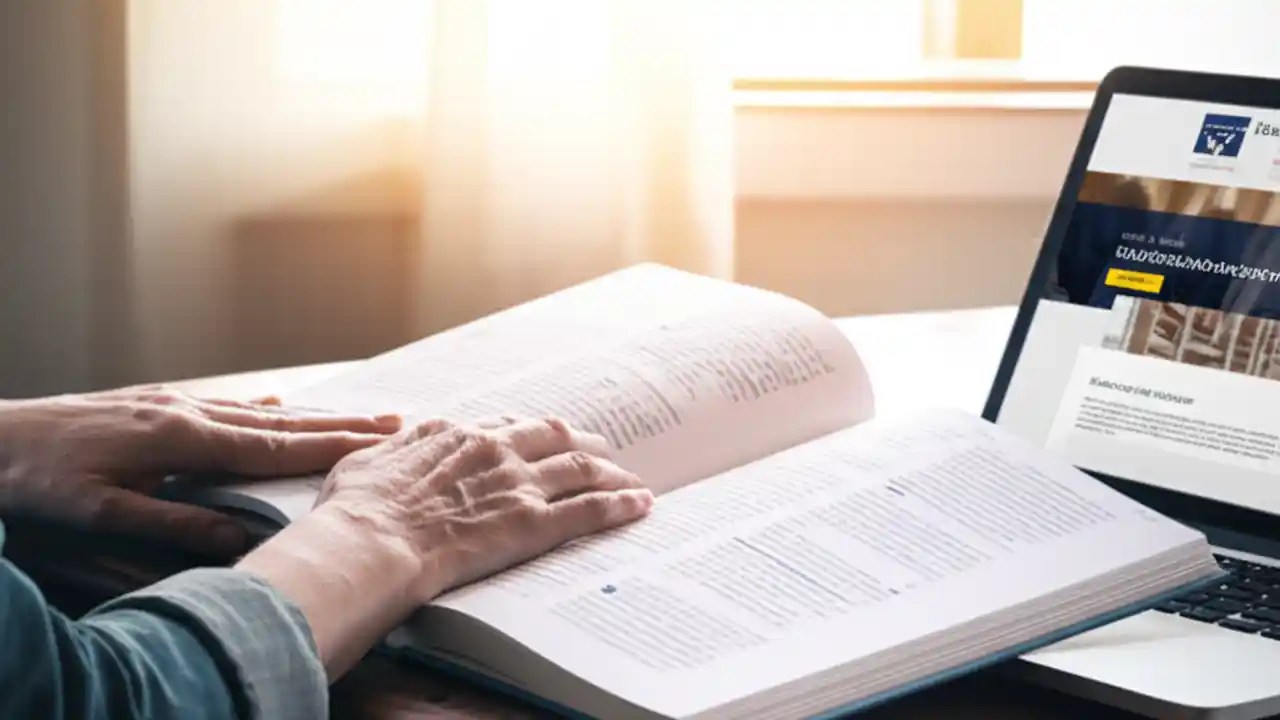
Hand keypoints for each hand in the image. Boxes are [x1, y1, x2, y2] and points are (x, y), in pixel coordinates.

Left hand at [0, 385, 400, 556]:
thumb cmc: (36, 480)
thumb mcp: (101, 514)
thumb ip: (173, 522)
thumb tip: (240, 536)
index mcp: (182, 439)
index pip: (275, 448)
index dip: (332, 448)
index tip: (381, 446)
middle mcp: (186, 412)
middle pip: (281, 421)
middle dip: (341, 423)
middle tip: (395, 421)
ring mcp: (170, 403)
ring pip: (258, 412)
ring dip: (311, 415)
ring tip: (355, 415)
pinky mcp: (152, 404)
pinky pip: (224, 405)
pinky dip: (261, 409)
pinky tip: (273, 405)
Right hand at [237, 416, 653, 676]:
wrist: (371, 542)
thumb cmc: (356, 511)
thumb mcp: (361, 463)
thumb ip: (387, 449)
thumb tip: (390, 439)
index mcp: (453, 435)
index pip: (502, 425)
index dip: (527, 432)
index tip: (538, 436)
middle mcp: (492, 450)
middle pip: (552, 436)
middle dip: (579, 441)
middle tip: (598, 448)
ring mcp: (517, 484)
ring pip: (580, 469)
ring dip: (610, 472)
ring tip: (630, 478)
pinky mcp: (534, 522)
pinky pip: (589, 509)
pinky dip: (620, 505)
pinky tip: (640, 505)